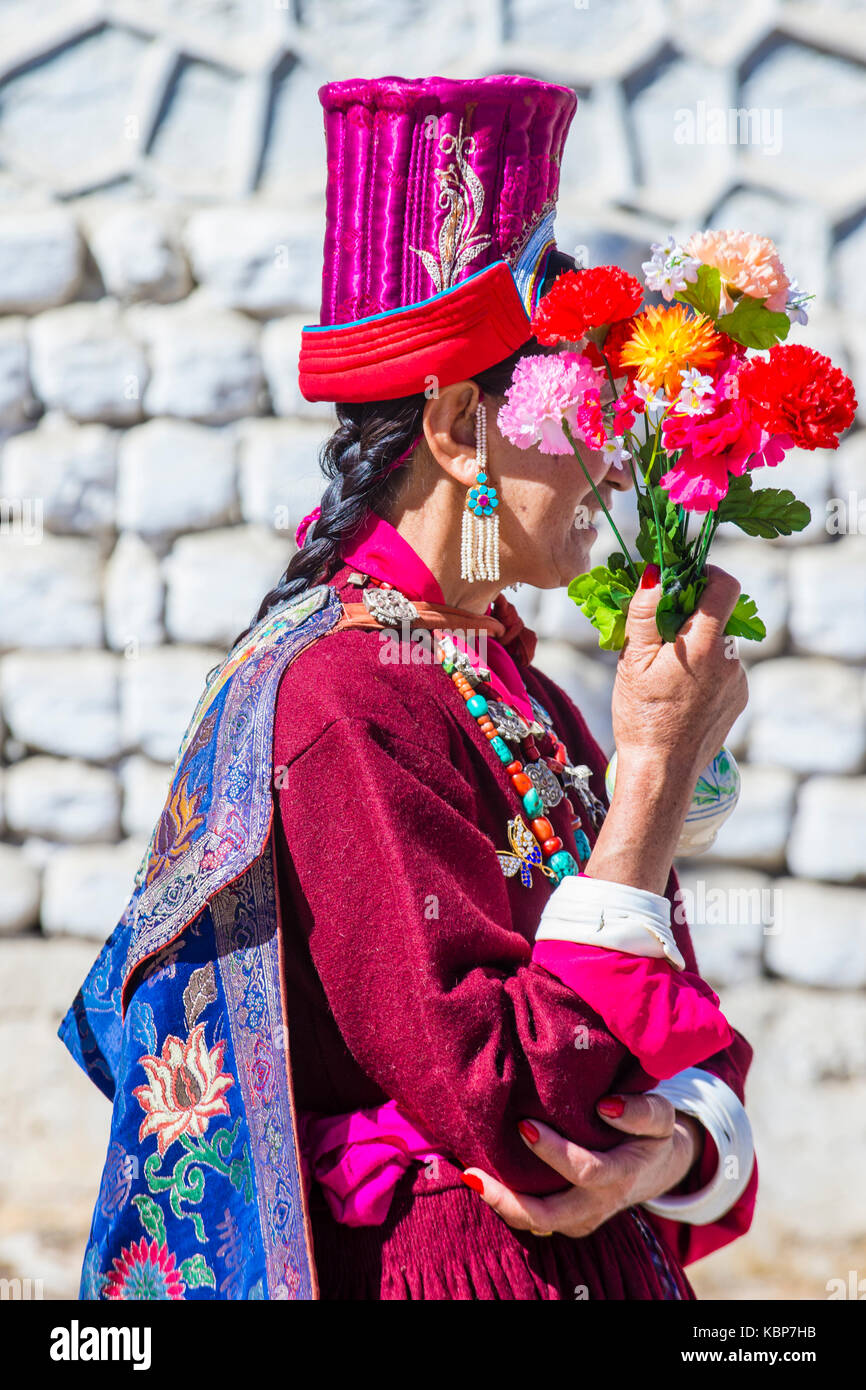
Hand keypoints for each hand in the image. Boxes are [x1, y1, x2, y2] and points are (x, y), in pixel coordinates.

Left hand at [460, 1093, 701, 1238]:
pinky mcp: (568, 1221)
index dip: (554, 1151)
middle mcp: (598, 1204)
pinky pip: (534, 1221)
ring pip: (537, 1224)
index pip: (585, 1170)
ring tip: (471, 1176)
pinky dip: (508, 1205)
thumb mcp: (660, 1116)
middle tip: (476, 1170)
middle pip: (550, 1214)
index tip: (524, 1124)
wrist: (656, 1167)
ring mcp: (582, 1218)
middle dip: (511, 1197)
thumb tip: (606, 1106)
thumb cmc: (650, 1133)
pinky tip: (484, 1179)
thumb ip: (642, 1110)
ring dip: (502, 1205)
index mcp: (621, 1175)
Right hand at [613, 563, 747, 782]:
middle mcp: (731, 660)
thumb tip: (654, 574)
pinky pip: (724, 669)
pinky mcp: (739, 699)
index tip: (685, 576)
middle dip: (692, 614)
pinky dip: (704, 669)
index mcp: (705, 645)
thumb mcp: (633, 661)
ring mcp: (739, 681)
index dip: (707, 572)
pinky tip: (679, 691)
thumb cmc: (641, 716)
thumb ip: (645, 613)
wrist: (662, 772)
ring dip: (697, 644)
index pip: (725, 586)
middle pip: (719, 616)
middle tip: (659, 629)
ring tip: (664, 670)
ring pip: (719, 644)